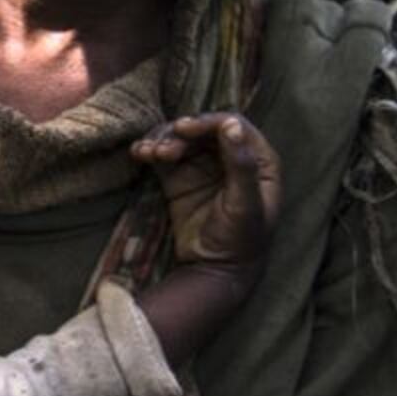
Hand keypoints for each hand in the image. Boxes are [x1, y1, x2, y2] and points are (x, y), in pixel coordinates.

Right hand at [131, 113, 282, 270]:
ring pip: (180, 138)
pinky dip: (150, 150)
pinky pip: (164, 155)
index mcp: (257, 160)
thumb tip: (231, 124)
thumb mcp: (245, 204)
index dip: (207, 123)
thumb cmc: (241, 241)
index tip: (184, 129)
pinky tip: (139, 154)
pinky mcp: (180, 178)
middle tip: (164, 150)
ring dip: (162, 140)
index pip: (232, 126)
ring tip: (148, 153)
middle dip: (180, 134)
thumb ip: (241, 164)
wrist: (214, 272)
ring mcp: (203, 166)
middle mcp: (229, 158)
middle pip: (202, 130)